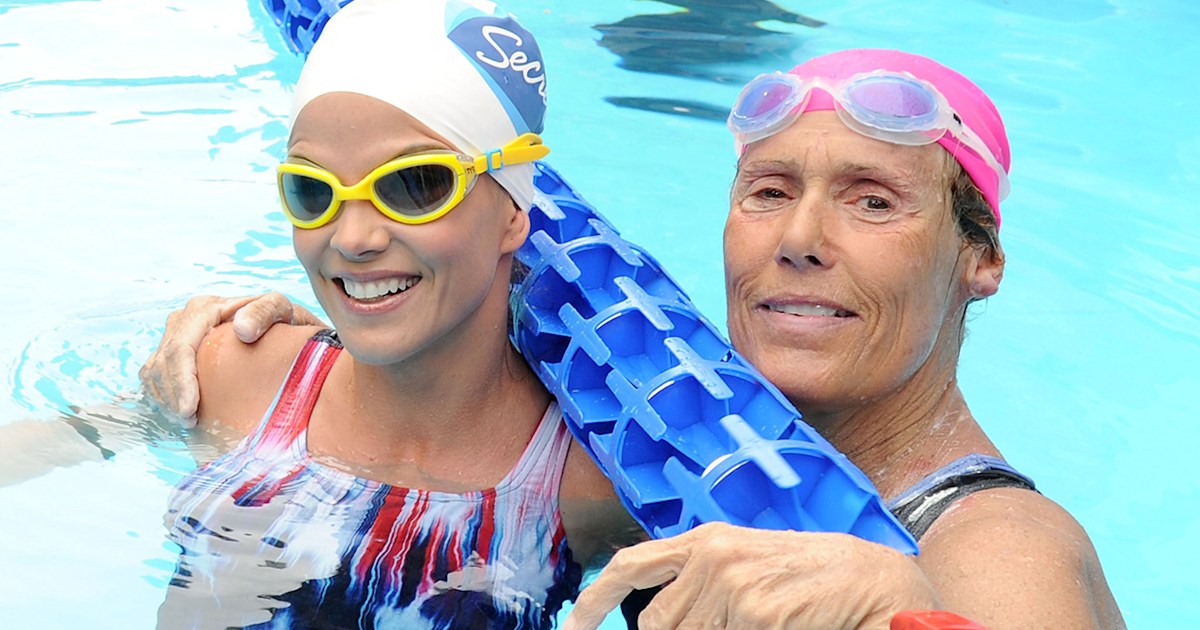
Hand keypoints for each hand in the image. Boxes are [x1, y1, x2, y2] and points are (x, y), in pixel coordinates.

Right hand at [138, 293, 323, 422]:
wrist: (282, 329)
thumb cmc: (282, 320)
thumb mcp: (281, 310)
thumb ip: (265, 312)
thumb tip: (243, 329)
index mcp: (203, 308)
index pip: (180, 346)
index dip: (181, 380)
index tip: (190, 409)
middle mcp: (183, 320)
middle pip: (164, 362)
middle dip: (173, 395)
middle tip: (190, 422)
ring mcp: (175, 336)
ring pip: (154, 371)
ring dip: (166, 399)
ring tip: (189, 421)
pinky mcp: (172, 353)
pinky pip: (154, 377)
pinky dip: (163, 397)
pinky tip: (181, 412)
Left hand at [563, 522, 938, 629]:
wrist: (874, 583)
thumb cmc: (812, 579)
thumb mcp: (747, 567)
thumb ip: (701, 585)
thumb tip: (656, 621)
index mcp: (707, 541)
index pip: (631, 566)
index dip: (594, 600)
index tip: (574, 625)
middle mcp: (712, 556)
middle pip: (655, 625)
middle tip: (726, 628)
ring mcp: (732, 585)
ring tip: (763, 623)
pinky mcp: (755, 613)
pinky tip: (776, 628)